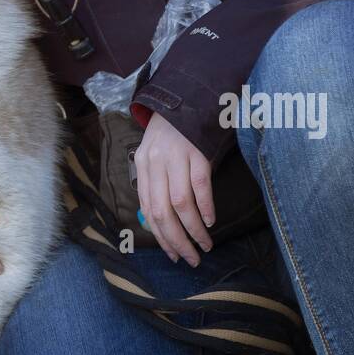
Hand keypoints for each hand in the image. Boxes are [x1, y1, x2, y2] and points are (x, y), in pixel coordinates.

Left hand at [134, 112, 215, 266]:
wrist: (187, 95)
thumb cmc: (173, 131)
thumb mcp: (157, 154)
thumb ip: (156, 183)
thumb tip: (161, 221)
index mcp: (143, 164)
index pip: (147, 209)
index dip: (160, 236)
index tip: (173, 254)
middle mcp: (155, 161)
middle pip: (161, 211)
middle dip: (176, 241)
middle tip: (191, 259)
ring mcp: (175, 156)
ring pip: (180, 203)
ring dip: (193, 230)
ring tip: (204, 245)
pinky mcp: (196, 151)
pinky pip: (199, 185)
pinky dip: (205, 207)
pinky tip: (210, 221)